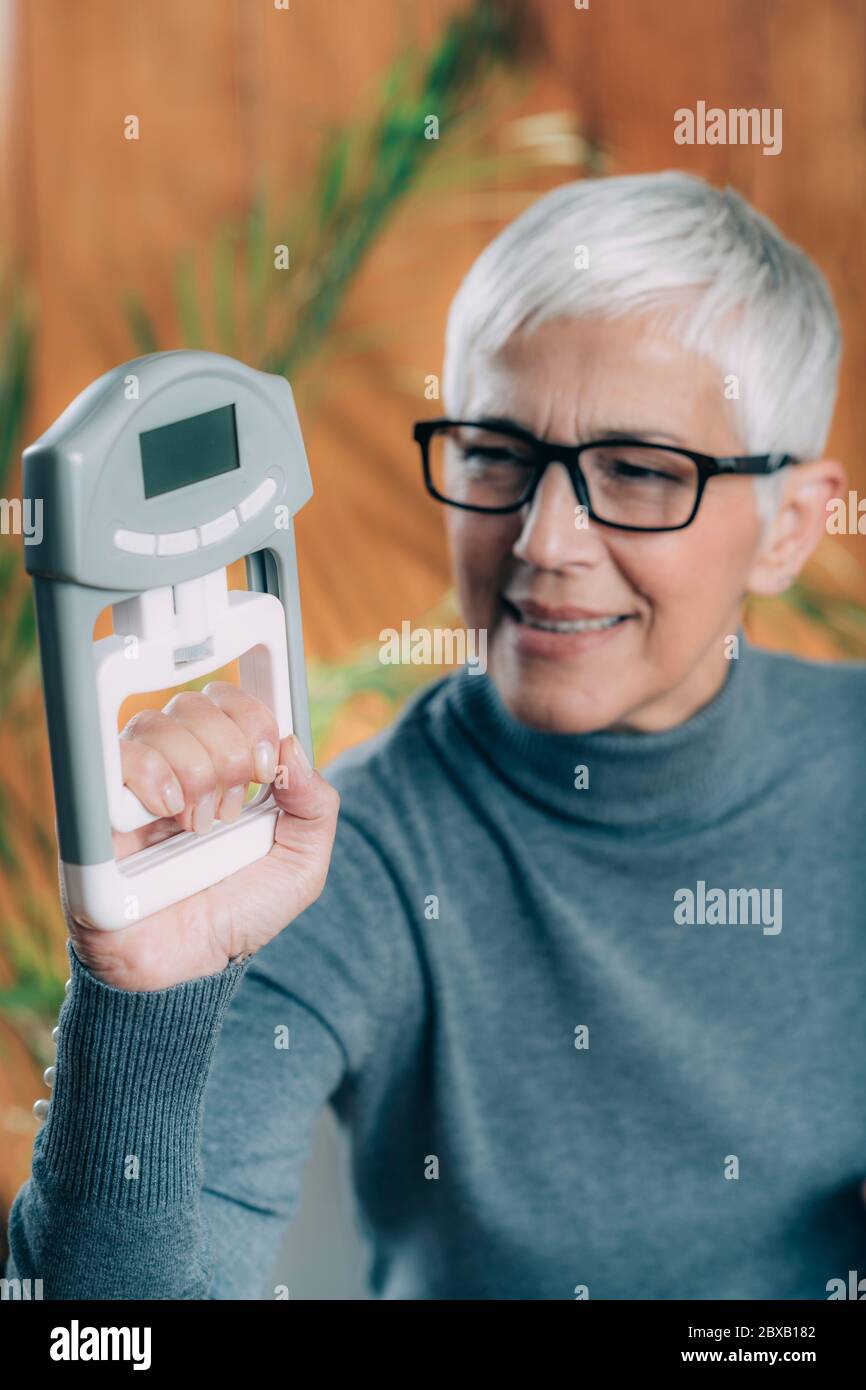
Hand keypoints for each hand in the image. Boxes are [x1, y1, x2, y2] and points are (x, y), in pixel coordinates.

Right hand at [65, 682, 338, 990]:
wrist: (186, 970)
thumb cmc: (238, 916)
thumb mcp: (300, 866)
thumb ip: (315, 806)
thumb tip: (294, 744)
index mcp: (224, 768)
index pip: (230, 699)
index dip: (252, 716)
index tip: (267, 764)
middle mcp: (177, 766)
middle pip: (196, 703)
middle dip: (228, 752)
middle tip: (230, 809)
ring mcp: (135, 784)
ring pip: (158, 724)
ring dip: (194, 772)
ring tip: (198, 826)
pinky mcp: (97, 807)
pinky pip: (117, 756)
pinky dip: (152, 776)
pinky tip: (169, 814)